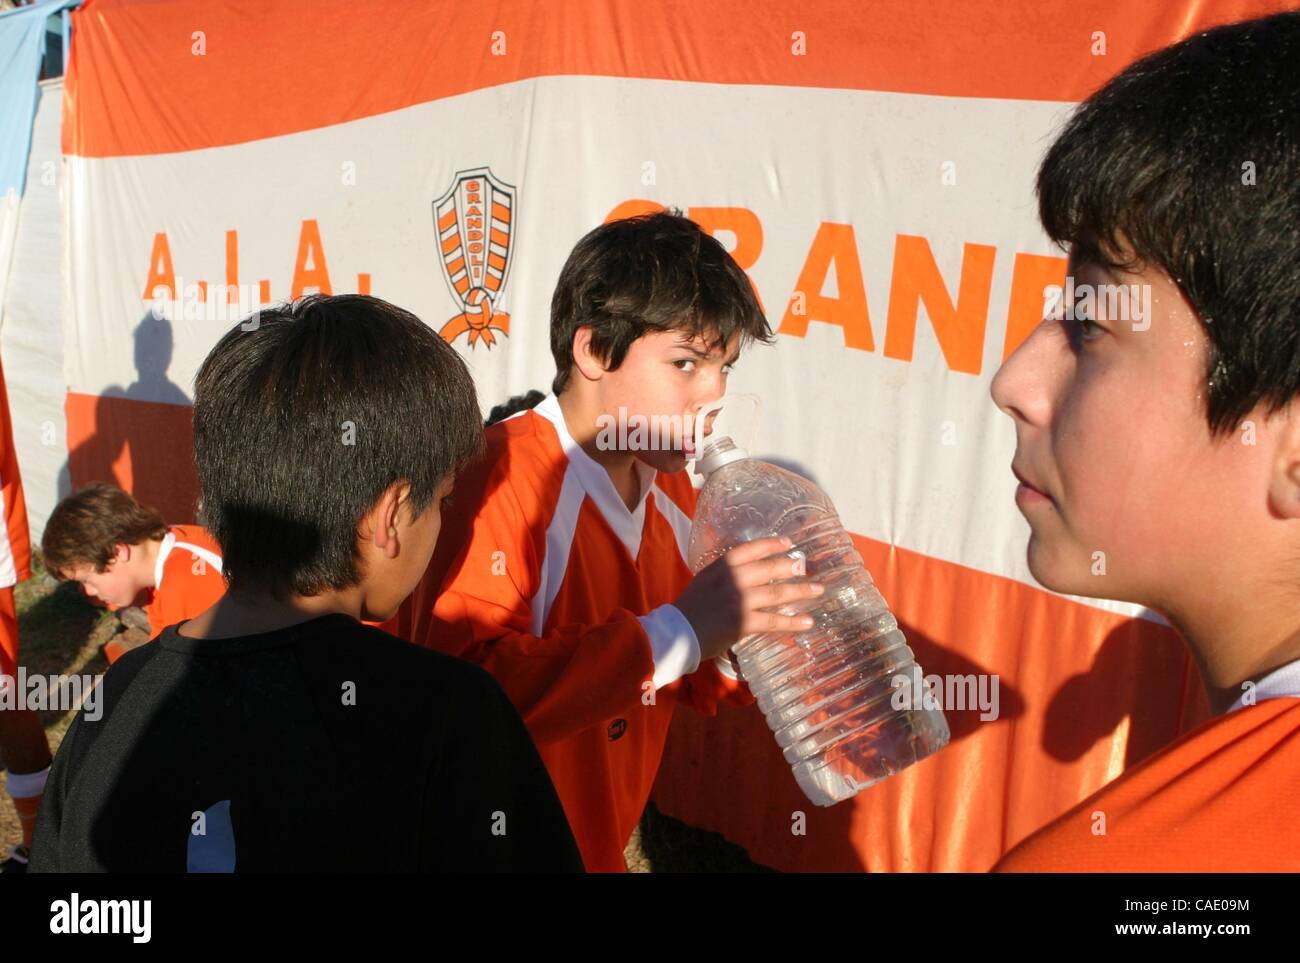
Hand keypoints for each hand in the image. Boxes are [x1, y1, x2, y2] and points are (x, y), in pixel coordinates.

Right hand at [674, 536, 823, 661]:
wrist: (676, 632)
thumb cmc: (688, 607)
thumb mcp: (704, 580)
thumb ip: (724, 575)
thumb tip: (749, 574)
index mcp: (721, 566)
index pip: (750, 549)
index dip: (771, 545)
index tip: (789, 543)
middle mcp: (733, 579)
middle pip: (769, 569)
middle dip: (791, 567)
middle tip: (807, 567)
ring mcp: (740, 600)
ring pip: (777, 593)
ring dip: (801, 591)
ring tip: (818, 590)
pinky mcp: (744, 622)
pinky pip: (774, 621)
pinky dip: (793, 622)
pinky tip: (808, 622)